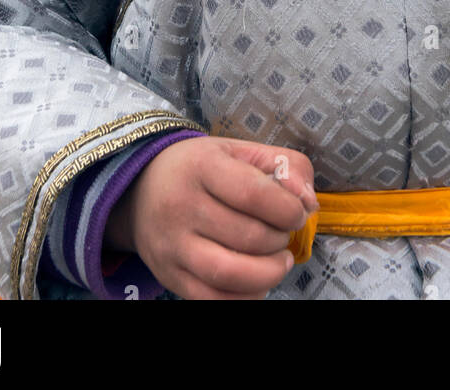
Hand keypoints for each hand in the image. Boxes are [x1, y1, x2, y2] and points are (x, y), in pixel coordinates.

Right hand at [105, 135, 318, 300]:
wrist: (140, 189)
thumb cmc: (201, 168)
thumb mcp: (239, 150)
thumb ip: (284, 165)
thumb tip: (309, 202)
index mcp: (201, 166)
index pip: (254, 194)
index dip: (287, 209)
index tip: (297, 213)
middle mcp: (181, 206)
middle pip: (248, 236)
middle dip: (280, 239)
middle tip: (283, 234)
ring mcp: (173, 246)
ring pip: (231, 273)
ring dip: (269, 273)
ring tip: (278, 261)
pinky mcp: (169, 276)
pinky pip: (214, 299)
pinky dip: (246, 297)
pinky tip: (257, 282)